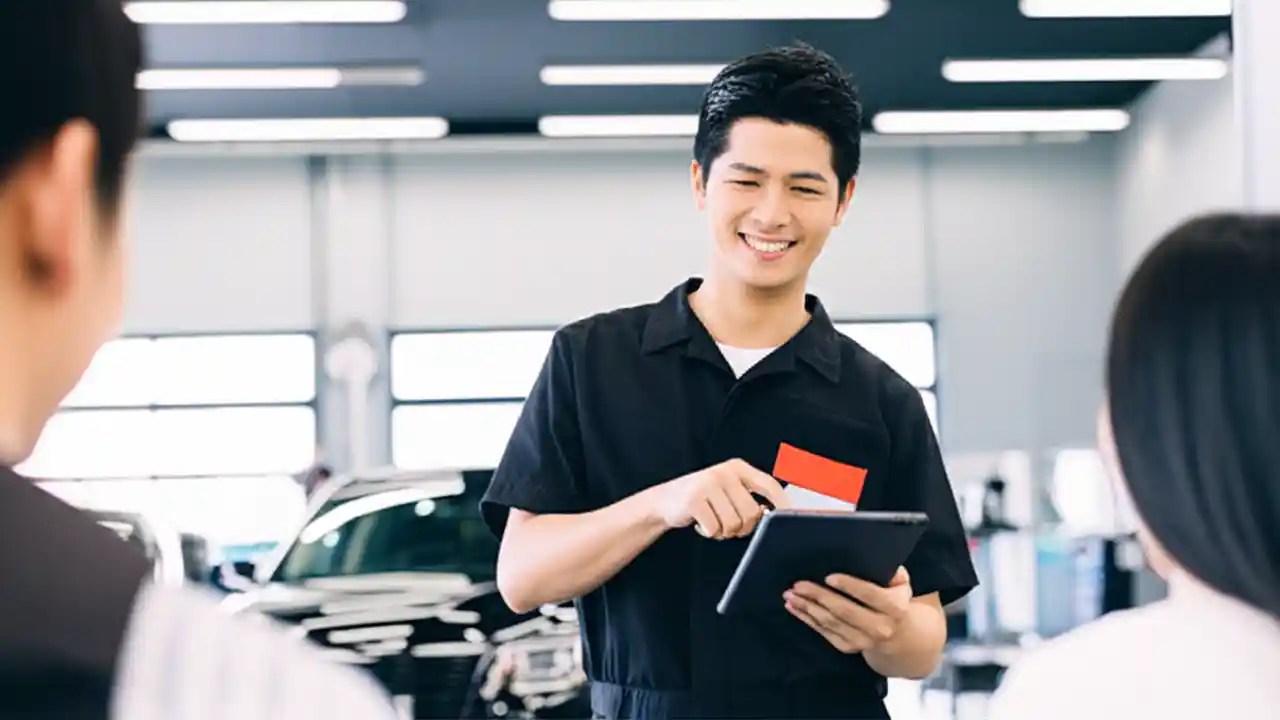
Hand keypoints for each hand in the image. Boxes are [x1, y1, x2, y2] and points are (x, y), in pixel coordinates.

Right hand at [652, 459, 788, 538]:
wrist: (665, 501)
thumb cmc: (703, 499)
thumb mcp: (728, 491)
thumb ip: (749, 499)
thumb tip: (772, 515)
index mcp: (738, 468)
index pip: (769, 486)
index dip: (783, 504)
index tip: (790, 519)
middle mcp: (725, 473)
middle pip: (752, 513)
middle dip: (742, 527)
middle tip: (727, 523)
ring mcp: (709, 484)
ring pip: (734, 524)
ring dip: (724, 531)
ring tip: (712, 520)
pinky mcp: (694, 499)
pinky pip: (714, 529)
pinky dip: (708, 532)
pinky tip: (700, 523)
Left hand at [784, 567, 912, 653]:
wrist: (898, 638)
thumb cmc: (894, 602)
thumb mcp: (901, 585)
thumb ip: (894, 572)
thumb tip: (880, 561)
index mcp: (894, 608)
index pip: (870, 595)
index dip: (849, 586)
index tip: (829, 577)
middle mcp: (879, 628)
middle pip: (844, 610)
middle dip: (819, 596)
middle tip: (798, 585)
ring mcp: (862, 641)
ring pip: (830, 622)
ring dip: (807, 608)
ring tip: (790, 595)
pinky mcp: (848, 647)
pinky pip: (823, 632)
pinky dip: (807, 619)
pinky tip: (794, 608)